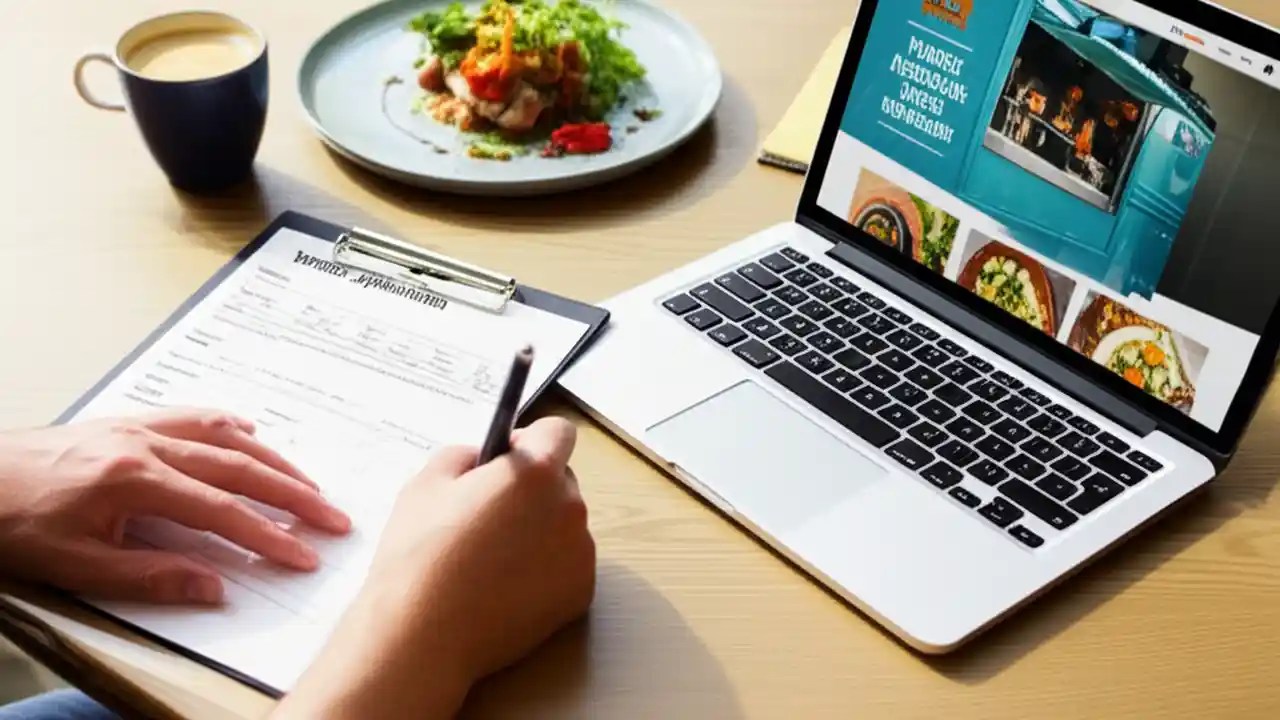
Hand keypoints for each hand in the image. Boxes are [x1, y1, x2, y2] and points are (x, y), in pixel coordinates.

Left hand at [0, 409, 350, 604]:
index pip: (221, 512)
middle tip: (332, 516)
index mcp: (134, 480)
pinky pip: (192, 414)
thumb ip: (149, 576)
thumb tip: (214, 586)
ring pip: (224, 437)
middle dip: (292, 494)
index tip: (304, 555)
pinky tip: (250, 434)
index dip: (269, 536)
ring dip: (272, 461)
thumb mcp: (75, 565)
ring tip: (308, 482)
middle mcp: (145, 444)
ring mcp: (138, 427)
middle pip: (238, 468)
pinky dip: (229, 426)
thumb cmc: (12, 522)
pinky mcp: (126, 422)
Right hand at [274, 417, 594, 719]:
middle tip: (488, 515)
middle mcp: (569, 507)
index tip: (505, 459)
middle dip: (531, 488)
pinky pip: (567, 564)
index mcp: (534, 471)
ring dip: (539, 529)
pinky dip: (544, 568)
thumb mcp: (427, 483)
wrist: (424, 636)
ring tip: (490, 559)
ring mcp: (580, 553)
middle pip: (561, 480)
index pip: (558, 431)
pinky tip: (504, 586)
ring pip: (564, 524)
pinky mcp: (581, 592)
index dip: (529, 440)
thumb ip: (465, 455)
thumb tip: (485, 458)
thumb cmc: (420, 556)